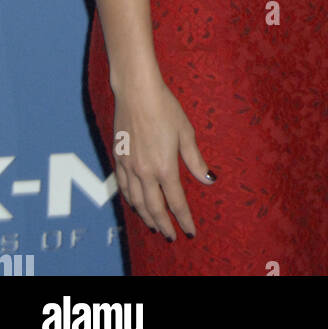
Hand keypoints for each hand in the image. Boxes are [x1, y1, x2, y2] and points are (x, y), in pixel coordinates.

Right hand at [113, 77, 214, 240]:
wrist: (136, 92)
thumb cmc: (165, 108)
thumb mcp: (186, 132)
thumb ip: (195, 161)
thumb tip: (209, 180)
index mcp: (164, 167)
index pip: (176, 202)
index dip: (184, 219)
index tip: (190, 231)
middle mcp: (144, 172)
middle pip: (154, 208)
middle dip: (164, 225)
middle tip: (171, 236)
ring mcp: (128, 167)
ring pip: (136, 202)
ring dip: (146, 217)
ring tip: (155, 226)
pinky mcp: (118, 159)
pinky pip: (123, 188)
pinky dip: (130, 201)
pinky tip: (136, 204)